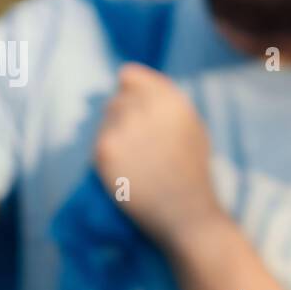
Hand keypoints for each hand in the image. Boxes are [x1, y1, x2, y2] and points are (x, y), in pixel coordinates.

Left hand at [93, 63, 225, 251]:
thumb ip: (164, 97)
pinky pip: (98, 141)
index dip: (130, 91)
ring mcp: (122, 128)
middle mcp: (145, 107)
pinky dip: (108, 154)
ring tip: (137, 160)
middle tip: (140, 146)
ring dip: (115, 134)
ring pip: (106, 121)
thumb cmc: (192, 171)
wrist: (186, 213)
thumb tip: (126, 76)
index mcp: (169, 99)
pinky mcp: (104, 150)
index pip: (129, 76)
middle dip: (124, 118)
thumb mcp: (191, 124)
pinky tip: (127, 170)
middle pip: (116, 100)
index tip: (134, 109)